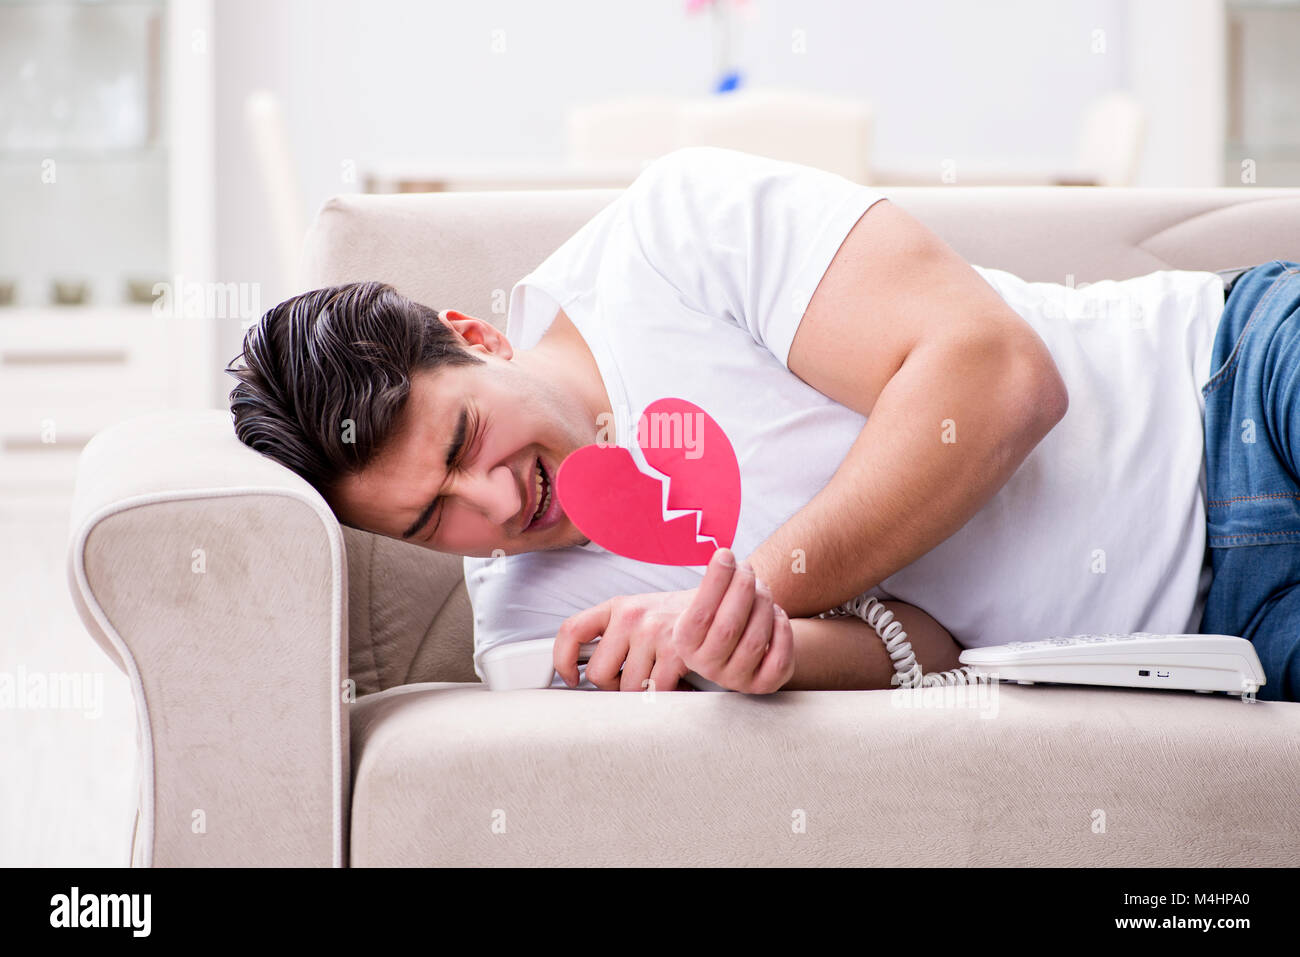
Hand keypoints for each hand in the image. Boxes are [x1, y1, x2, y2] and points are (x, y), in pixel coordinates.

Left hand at [553, 586, 696, 691]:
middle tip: (630, 679)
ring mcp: (654, 633)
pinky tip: (673, 681)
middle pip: (598, 673)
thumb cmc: (679, 615)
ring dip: (642, 691)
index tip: (569, 677)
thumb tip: (584, 667)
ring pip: (628, 688)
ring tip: (657, 676)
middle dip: (612, 685)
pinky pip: (656, 691)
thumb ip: (614, 633)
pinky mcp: (677, 652)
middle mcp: (632, 617)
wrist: (725, 601)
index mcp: (619, 606)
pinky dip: (665, 693)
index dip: (563, 660)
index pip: (571, 631)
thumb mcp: (642, 611)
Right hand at [672, 548, 793, 693]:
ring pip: (755, 641)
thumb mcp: (709, 601)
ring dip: (763, 607)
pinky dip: (782, 631)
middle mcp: (706, 665)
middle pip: (728, 628)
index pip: (699, 613)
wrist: (741, 643)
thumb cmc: (722, 614)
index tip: (725, 554)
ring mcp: (735, 679)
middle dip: (742, 591)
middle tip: (748, 570)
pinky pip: (778, 659)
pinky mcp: (762, 685)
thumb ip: (714, 582)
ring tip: (762, 590)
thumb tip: (726, 557)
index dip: (715, 582)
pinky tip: (777, 615)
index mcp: (685, 643)